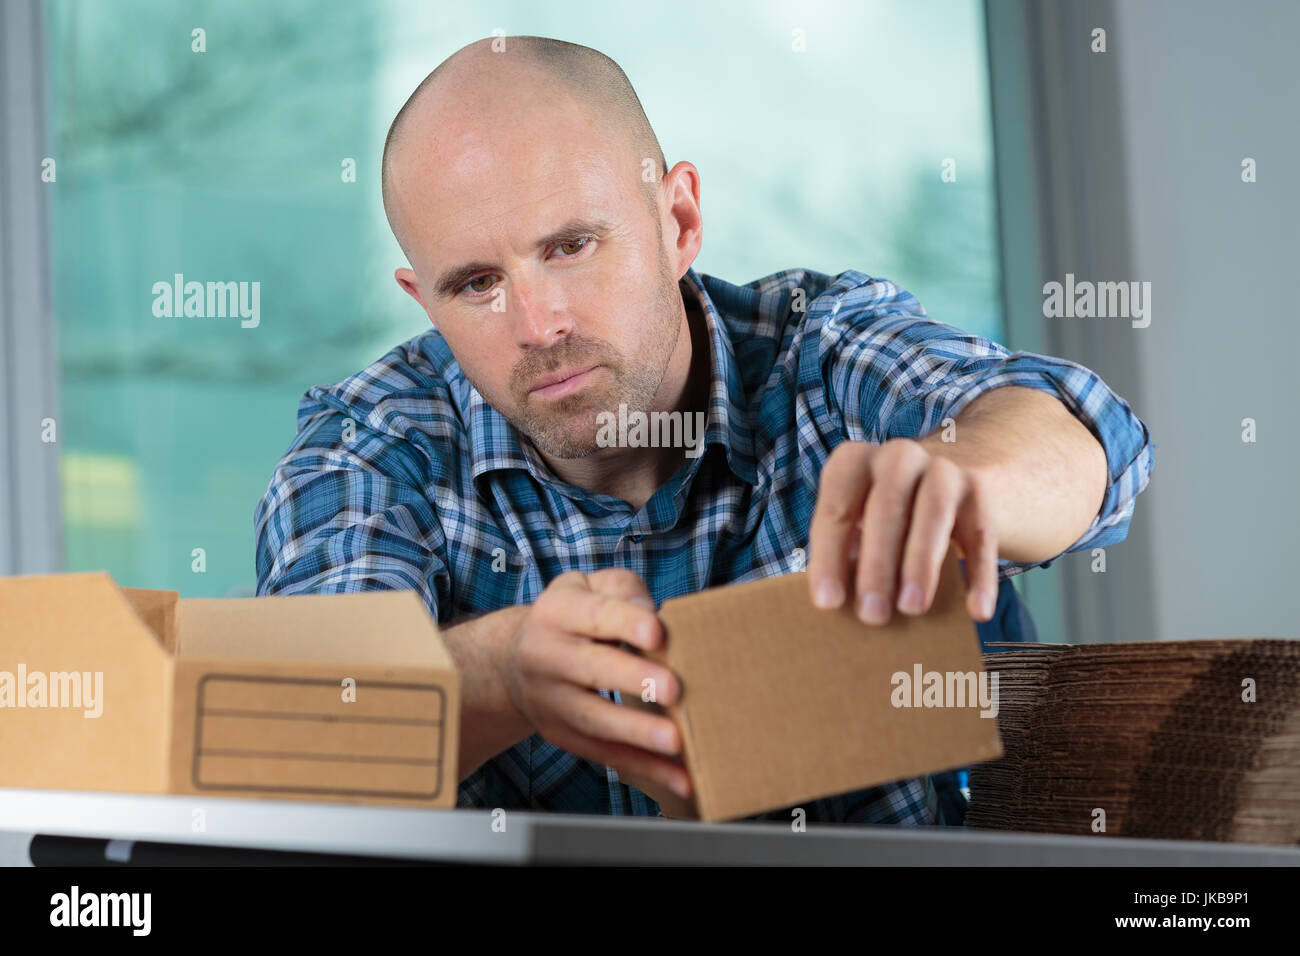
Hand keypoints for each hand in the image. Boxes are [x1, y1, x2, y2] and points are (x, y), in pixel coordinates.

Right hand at [502, 568, 691, 799]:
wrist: (513, 659)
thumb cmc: (573, 616)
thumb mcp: (589, 586)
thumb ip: (624, 591)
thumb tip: (653, 615)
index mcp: (558, 612)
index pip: (594, 615)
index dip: (626, 623)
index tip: (658, 633)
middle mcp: (545, 656)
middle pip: (591, 669)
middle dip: (633, 680)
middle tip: (673, 689)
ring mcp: (550, 700)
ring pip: (593, 719)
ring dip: (636, 733)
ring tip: (676, 741)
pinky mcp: (561, 735)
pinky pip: (604, 754)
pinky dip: (644, 768)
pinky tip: (680, 777)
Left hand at [806, 438, 997, 623]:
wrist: (943, 481)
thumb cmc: (882, 517)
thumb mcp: (856, 522)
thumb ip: (845, 555)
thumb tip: (839, 609)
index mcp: (855, 461)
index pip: (836, 505)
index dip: (829, 554)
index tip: (827, 603)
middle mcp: (898, 456)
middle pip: (886, 506)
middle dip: (877, 563)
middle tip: (871, 614)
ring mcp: (943, 470)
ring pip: (934, 512)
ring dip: (921, 562)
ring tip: (912, 608)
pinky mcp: (980, 492)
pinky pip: (982, 535)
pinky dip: (980, 574)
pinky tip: (977, 611)